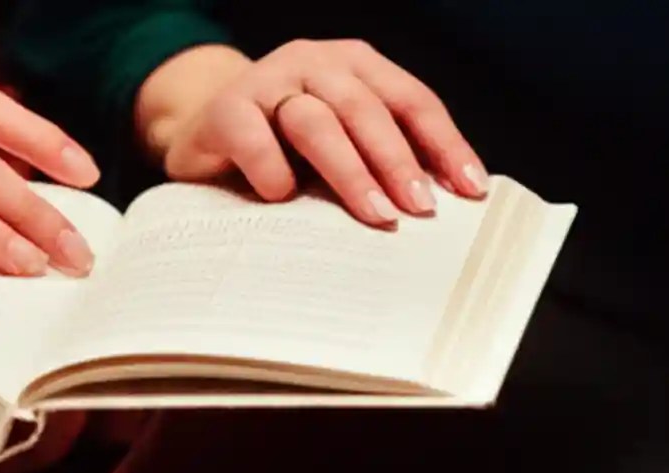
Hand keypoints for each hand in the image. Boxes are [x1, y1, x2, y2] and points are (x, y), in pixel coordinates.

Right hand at [138, 41, 486, 224]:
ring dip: (351, 172)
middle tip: (418, 209)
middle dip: (397, 162)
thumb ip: (374, 157)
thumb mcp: (336, 143)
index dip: (444, 144)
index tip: (468, 190)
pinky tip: (283, 198)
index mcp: (354, 64)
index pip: (411, 100)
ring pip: (317, 122)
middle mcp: (313, 62)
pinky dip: (272, 168)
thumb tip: (434, 204)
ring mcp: (267, 81)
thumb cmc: (280, 146)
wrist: (200, 132)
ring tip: (374, 215)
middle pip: (367, 110)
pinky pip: (254, 136)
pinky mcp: (225, 108)